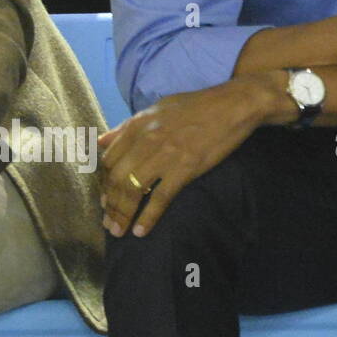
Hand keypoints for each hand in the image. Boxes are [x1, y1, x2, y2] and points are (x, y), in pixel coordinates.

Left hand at [98, 74, 277, 237]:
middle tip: (108, 221)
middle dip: (110, 204)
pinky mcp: (186, 168)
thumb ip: (128, 127)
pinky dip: (148, 217)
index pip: (109, 160)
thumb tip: (101, 142)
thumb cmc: (199, 105)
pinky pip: (160, 197)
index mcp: (138, 125)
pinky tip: (141, 230)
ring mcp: (166, 155)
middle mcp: (146, 140)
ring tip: (119, 231)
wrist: (235, 104)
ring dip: (122, 215)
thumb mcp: (158, 108)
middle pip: (116, 178)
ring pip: (133, 190)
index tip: (106, 197)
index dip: (104, 183)